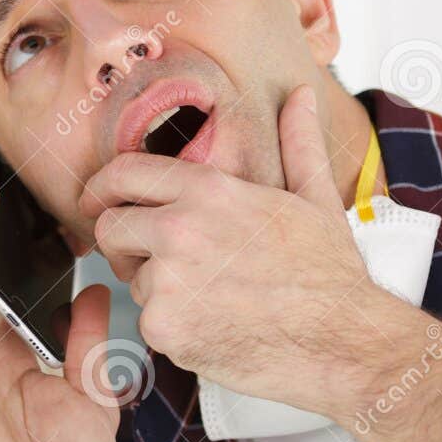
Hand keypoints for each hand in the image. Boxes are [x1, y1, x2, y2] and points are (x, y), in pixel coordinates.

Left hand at [81, 84, 386, 413]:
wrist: (342, 341)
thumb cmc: (331, 276)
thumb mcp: (317, 198)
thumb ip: (297, 143)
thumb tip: (300, 100)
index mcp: (209, 190)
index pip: (122, 173)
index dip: (103, 188)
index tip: (99, 202)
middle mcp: (180, 228)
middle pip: (108, 228)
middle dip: (123, 244)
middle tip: (154, 260)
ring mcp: (168, 279)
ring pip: (131, 280)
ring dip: (157, 290)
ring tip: (212, 297)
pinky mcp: (165, 325)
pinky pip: (148, 322)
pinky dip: (174, 328)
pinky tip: (215, 325)